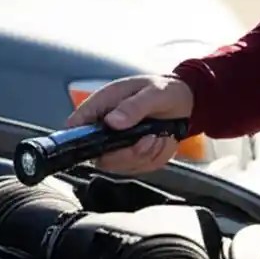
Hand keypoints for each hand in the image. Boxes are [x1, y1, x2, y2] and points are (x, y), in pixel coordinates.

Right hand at [65, 75, 194, 174]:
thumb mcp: (154, 92)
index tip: (102, 145)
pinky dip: (153, 158)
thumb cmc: (164, 90)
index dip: (79, 140)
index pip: (75, 126)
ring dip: (144, 154)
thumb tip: (112, 121)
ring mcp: (116, 145)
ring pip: (120, 165)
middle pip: (98, 156)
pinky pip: (137, 168)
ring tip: (157, 133)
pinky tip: (159, 140)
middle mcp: (104, 128)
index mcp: (101, 105)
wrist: (184, 102)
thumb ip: (134, 106)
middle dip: (127, 153)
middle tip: (149, 137)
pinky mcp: (132, 158)